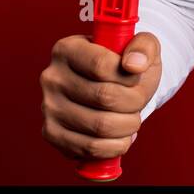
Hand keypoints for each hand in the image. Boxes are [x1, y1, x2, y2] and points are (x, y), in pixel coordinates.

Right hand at [40, 31, 161, 162]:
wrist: (113, 89)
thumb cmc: (126, 66)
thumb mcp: (141, 46)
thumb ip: (144, 46)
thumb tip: (134, 65)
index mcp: (68, 49)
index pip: (101, 66)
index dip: (129, 77)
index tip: (137, 77)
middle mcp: (52, 77)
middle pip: (104, 97)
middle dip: (133, 102)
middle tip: (138, 100)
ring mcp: (49, 107)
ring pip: (100, 125)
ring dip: (128, 125)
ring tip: (132, 117)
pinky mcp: (52, 134)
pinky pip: (91, 147)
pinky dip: (116, 145)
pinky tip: (122, 135)